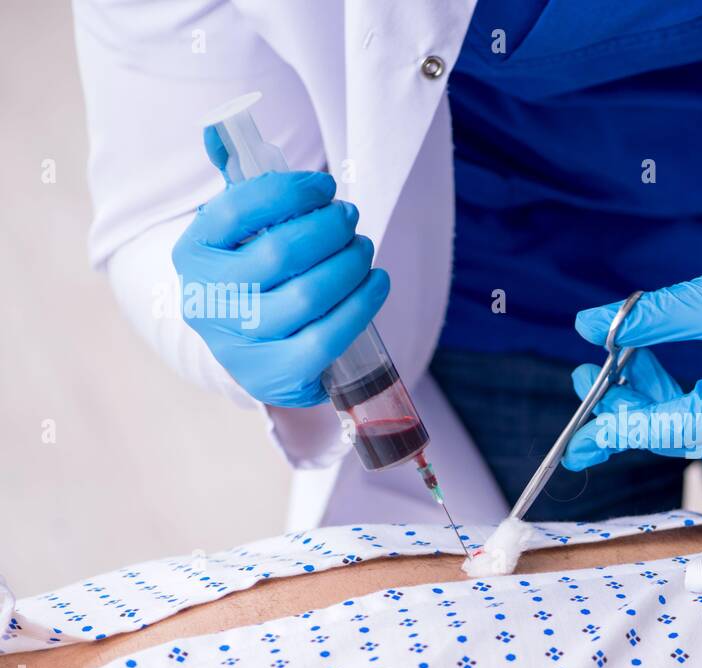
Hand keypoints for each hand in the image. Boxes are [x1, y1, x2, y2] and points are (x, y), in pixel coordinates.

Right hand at [171, 131, 388, 406]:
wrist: (254, 351)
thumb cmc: (255, 275)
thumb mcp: (240, 231)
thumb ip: (237, 180)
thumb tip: (218, 127)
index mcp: (194, 252)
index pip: (236, 209)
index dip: (288, 190)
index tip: (325, 186)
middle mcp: (207, 299)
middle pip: (280, 253)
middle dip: (329, 229)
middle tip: (351, 219)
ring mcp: (239, 343)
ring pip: (308, 296)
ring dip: (350, 264)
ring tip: (364, 250)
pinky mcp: (275, 376)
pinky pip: (328, 338)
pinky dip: (362, 305)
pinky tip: (376, 283)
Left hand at [563, 225, 701, 471]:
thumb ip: (647, 319)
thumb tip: (587, 325)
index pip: (668, 430)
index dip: (616, 429)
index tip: (574, 440)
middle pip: (676, 436)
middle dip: (628, 408)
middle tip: (583, 378)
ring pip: (692, 432)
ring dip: (653, 401)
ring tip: (618, 362)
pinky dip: (683, 402)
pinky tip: (654, 372)